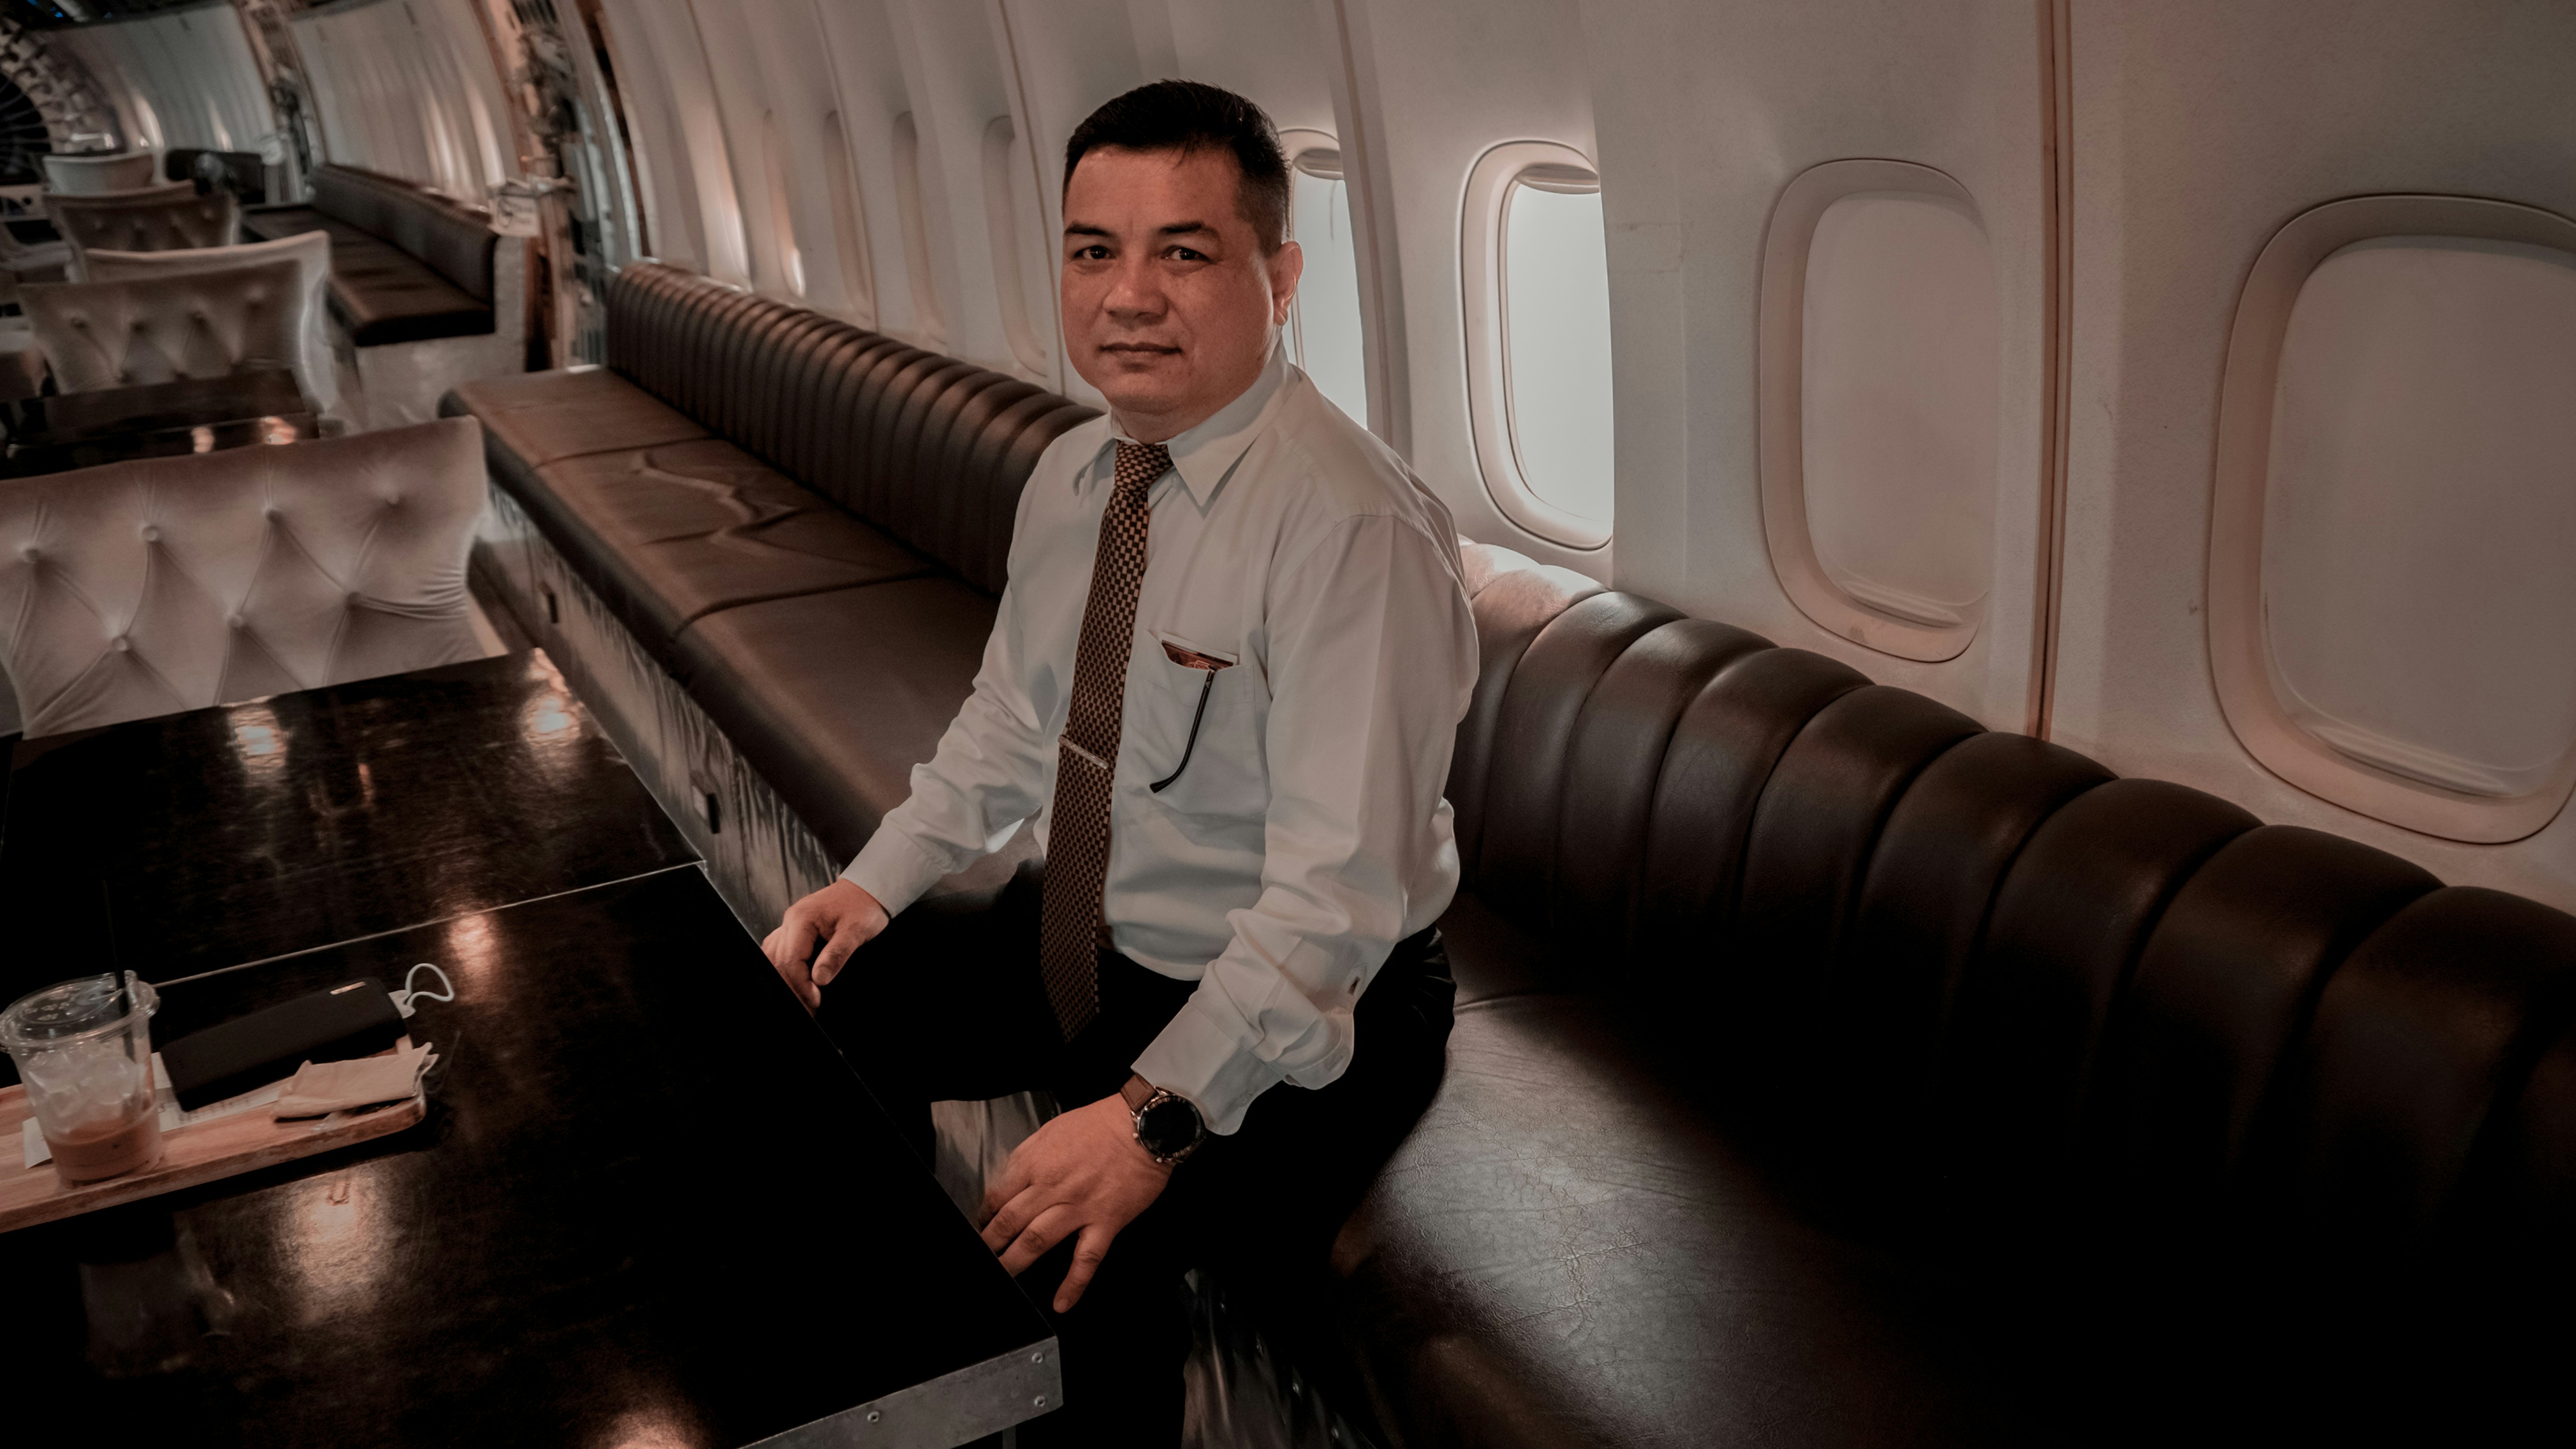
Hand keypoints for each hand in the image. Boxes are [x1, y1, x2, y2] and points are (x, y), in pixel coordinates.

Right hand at [761, 879, 888, 1008]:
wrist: (868, 890)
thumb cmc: (863, 906)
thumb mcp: (856, 931)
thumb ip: (837, 954)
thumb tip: (820, 980)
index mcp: (802, 918)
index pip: (791, 959)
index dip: (801, 984)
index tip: (816, 1001)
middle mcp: (791, 921)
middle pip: (779, 961)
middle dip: (792, 987)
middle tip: (808, 1008)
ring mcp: (791, 925)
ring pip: (774, 957)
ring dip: (786, 979)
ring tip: (802, 1000)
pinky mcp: (796, 931)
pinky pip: (781, 951)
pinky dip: (786, 969)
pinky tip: (796, 982)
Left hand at [979, 1093, 1172, 1312]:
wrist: (1145, 1125)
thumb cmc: (1101, 1123)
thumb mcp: (1052, 1129)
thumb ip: (1028, 1155)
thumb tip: (1009, 1179)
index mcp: (1036, 1163)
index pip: (997, 1196)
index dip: (985, 1216)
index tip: (982, 1226)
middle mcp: (1052, 1187)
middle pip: (1010, 1222)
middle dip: (991, 1244)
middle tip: (983, 1258)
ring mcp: (1079, 1207)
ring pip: (1037, 1241)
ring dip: (1015, 1263)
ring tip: (1004, 1276)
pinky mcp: (1106, 1222)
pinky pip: (1086, 1259)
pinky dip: (1073, 1284)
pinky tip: (1061, 1303)